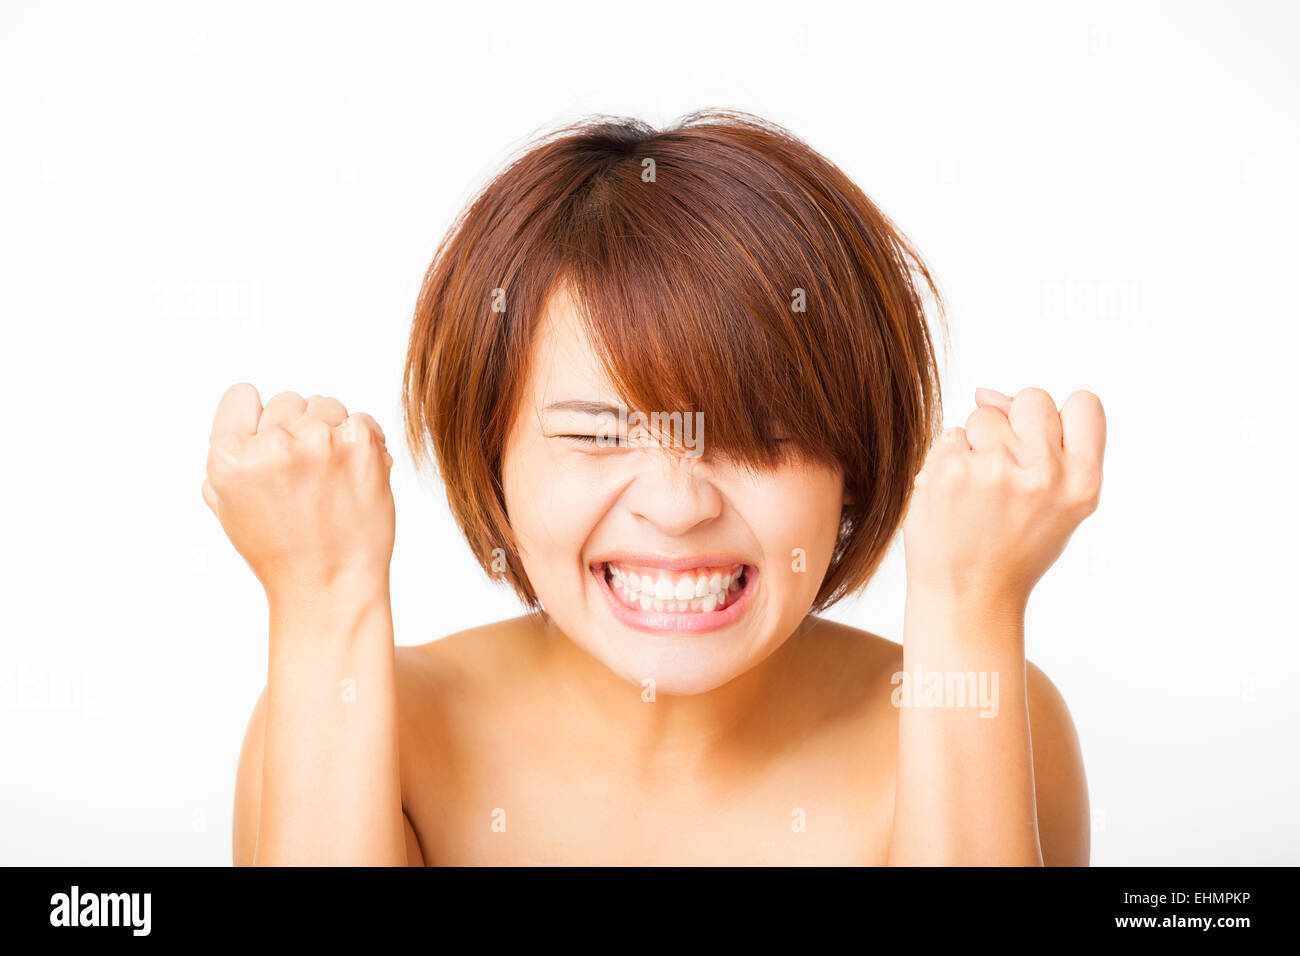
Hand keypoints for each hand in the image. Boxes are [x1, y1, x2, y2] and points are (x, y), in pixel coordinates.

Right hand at [202, 384, 394, 601]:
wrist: (330, 586)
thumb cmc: (279, 551)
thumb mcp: (229, 505)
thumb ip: (229, 456)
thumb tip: (247, 411)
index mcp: (229, 457)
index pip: (242, 396)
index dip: (256, 421)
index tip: (269, 448)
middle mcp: (272, 445)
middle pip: (286, 401)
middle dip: (295, 430)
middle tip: (304, 477)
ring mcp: (319, 442)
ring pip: (325, 406)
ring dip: (330, 433)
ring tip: (330, 479)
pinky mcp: (361, 444)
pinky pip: (361, 419)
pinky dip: (361, 443)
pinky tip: (354, 475)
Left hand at [902, 387, 1105, 610]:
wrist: (967, 598)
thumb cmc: (1013, 548)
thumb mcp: (1058, 505)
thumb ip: (1046, 443)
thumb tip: (987, 392)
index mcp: (1082, 482)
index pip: (1085, 404)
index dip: (1060, 420)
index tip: (1044, 450)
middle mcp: (1044, 473)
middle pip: (1031, 399)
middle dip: (1014, 425)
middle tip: (1004, 475)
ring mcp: (995, 470)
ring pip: (983, 416)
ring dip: (976, 444)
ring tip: (977, 492)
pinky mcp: (950, 472)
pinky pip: (949, 436)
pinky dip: (947, 461)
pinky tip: (953, 497)